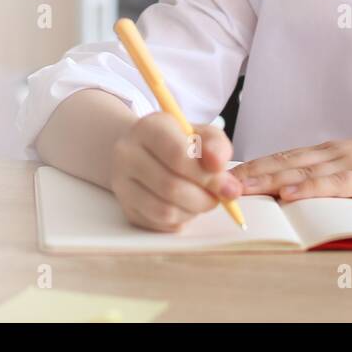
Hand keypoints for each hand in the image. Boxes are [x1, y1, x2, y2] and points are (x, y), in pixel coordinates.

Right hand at [109, 113, 242, 231]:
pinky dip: (181, 220)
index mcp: (148, 128)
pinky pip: (159, 224)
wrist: (145, 151)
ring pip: (164, 210)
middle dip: (204, 198)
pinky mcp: (126, 208)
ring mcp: (122, 183)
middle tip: (220, 197)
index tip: (230, 187)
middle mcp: (127, 154)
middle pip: (171, 186)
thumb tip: (218, 166)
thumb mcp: (202, 134)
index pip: (176, 155)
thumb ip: (216, 146)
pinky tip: (186, 206)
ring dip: (194, 211)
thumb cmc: (179, 142)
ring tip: (203, 200)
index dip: (207, 176)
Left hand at [229, 134, 351, 202]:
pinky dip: (310, 188)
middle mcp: (332, 153)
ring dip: (269, 179)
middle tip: (218, 180)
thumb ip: (329, 174)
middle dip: (249, 172)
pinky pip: (334, 184)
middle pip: (283, 161)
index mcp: (328, 151)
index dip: (253, 165)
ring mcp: (350, 163)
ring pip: (301, 171)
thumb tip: (297, 188)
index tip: (225, 173)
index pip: (282, 157)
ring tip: (242, 187)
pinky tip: (290, 194)